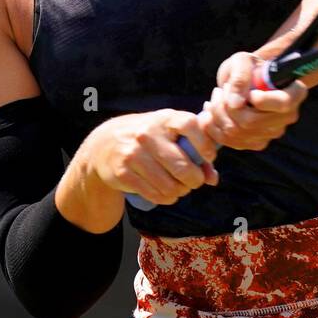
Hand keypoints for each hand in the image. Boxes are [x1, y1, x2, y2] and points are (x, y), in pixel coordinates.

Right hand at [83, 110, 219, 206]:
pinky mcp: (123, 173)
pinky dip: (165, 198)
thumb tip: (212, 179)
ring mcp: (134, 154)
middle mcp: (148, 134)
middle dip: (194, 180)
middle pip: (182, 167)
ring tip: (179, 188)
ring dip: (180, 192)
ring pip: (170, 186)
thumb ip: (196, 151)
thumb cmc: (149, 139)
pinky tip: (166, 194)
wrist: (105, 145)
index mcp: (164, 119)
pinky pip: (154, 195)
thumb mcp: (170, 135)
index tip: (208, 157)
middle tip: (193, 181)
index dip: (205, 145)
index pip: (191, 126)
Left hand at [200, 51, 308, 151]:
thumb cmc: (248, 67)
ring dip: (217, 114)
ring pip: (237, 132)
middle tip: (220, 90)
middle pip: (251, 122)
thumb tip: (235, 103)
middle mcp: (286, 116)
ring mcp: (271, 133)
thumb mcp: (243, 61)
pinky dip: (213, 126)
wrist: (245, 81)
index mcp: (293, 92)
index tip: (250, 93)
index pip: (282, 103)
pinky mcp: (255, 142)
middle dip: (226, 106)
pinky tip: (210, 112)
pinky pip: (229, 141)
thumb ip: (240, 77)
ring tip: (215, 98)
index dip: (263, 100)